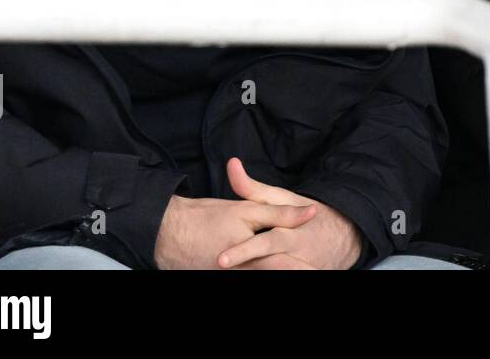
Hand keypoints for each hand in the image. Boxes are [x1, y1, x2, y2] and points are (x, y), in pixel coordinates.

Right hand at [154, 193, 317, 269]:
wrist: (168, 232)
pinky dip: (256, 272)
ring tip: (302, 268)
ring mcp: (229, 279)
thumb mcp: (248, 210)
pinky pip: (241, 278)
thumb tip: (312, 212)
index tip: (321, 268)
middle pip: (275, 273)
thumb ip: (281, 214)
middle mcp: (242, 274)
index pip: (288, 267)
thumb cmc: (209, 218)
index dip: (306, 268)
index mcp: (253, 258)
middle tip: (317, 270)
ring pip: (259, 278)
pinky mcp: (219, 279)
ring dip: (279, 270)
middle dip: (295, 270)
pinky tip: (267, 267)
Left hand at [216, 157, 363, 269]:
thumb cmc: (307, 214)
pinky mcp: (309, 273)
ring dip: (264, 272)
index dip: (244, 251)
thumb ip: (254, 188)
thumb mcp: (283, 198)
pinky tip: (255, 274)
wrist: (346, 234)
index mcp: (291, 232)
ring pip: (283, 270)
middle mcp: (297, 253)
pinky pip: (293, 274)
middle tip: (223, 266)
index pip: (265, 243)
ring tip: (231, 273)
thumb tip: (232, 163)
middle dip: (250, 263)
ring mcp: (304, 267)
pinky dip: (277, 274)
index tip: (221, 259)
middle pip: (272, 265)